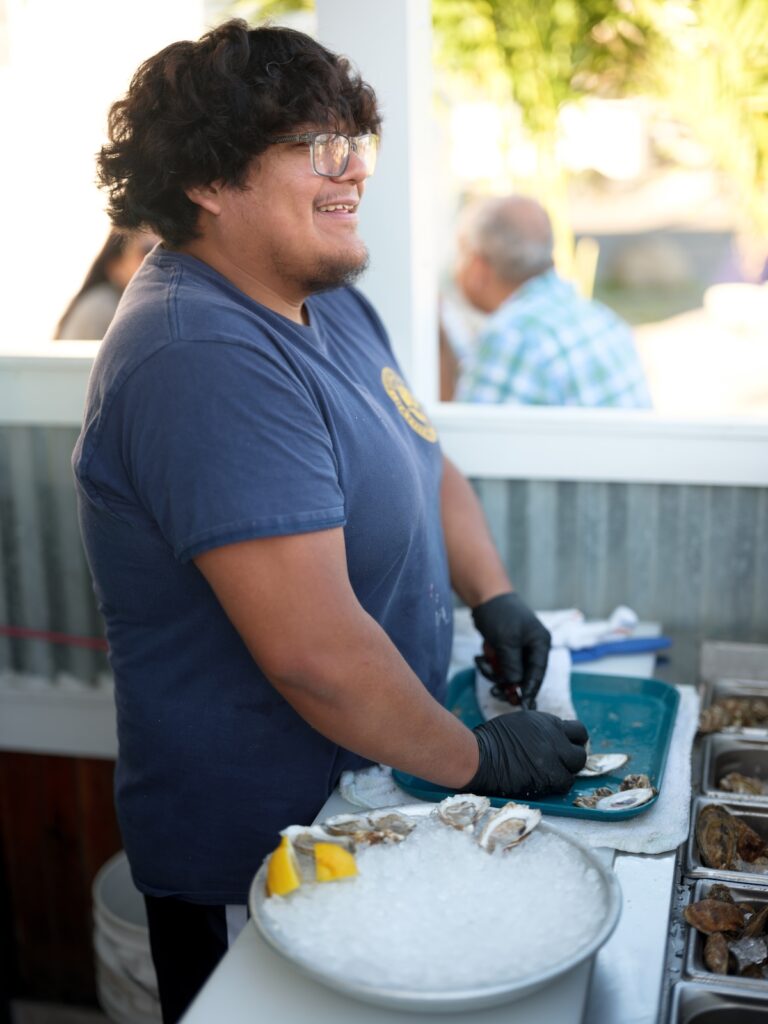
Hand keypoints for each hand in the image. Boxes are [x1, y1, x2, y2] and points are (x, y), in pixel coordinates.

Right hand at [464, 711, 588, 798]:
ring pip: (576, 769)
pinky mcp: (549, 777)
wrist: (480, 756)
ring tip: (549, 776)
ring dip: (565, 773)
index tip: (565, 750)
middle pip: (580, 752)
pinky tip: (544, 784)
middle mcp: (554, 737)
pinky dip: (557, 785)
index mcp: (546, 722)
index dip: (572, 742)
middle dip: (572, 760)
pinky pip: (565, 783)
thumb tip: (547, 739)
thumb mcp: (519, 724)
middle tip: (560, 766)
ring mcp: (553, 757)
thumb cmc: (490, 740)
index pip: (577, 731)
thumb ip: (539, 731)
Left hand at [472, 592, 550, 708]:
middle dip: (507, 682)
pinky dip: (490, 665)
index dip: (530, 690)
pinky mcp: (507, 649)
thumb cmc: (499, 615)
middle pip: (524, 676)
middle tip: (494, 692)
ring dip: (495, 672)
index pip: (538, 673)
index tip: (523, 706)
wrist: (484, 597)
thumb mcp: (506, 641)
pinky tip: (480, 656)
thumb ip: (512, 666)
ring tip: (481, 661)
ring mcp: (519, 649)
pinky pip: (500, 666)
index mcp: (540, 643)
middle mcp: (533, 647)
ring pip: (510, 673)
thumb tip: (515, 686)